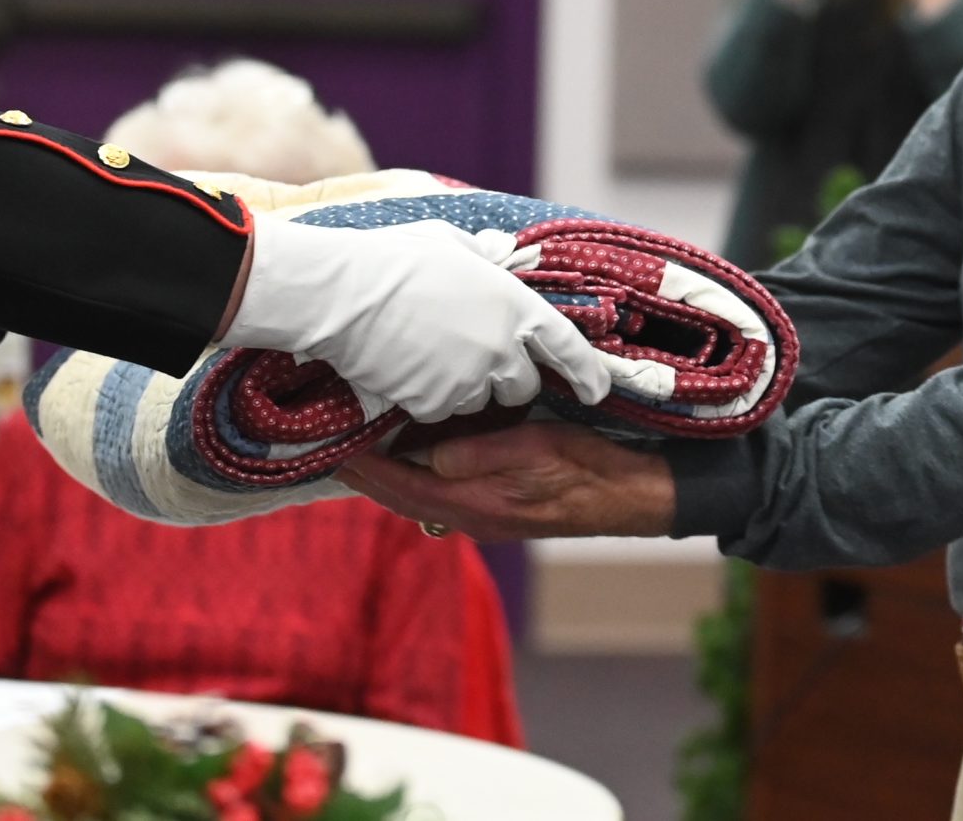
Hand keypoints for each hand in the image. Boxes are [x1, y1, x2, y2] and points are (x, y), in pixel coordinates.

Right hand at [222, 215, 615, 423]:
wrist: (343, 292)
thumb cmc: (393, 258)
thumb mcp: (448, 242)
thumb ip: (483, 256)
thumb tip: (498, 252)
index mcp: (514, 305)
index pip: (567, 348)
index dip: (586, 373)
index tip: (594, 390)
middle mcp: (500, 348)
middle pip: (521, 388)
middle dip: (505, 381)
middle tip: (472, 360)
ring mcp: (468, 380)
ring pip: (478, 402)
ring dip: (461, 388)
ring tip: (424, 354)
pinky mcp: (433, 404)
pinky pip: (438, 412)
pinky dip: (425, 399)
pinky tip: (402, 369)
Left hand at [342, 423, 676, 540]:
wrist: (631, 496)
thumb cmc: (588, 466)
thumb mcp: (536, 448)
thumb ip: (481, 455)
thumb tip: (431, 458)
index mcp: (477, 505)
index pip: (404, 488)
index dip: (366, 467)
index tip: (333, 445)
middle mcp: (473, 516)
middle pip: (403, 498)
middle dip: (366, 474)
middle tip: (331, 445)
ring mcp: (485, 516)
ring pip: (420, 498)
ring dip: (388, 476)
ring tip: (360, 448)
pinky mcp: (498, 507)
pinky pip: (441, 495)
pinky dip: (416, 477)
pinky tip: (411, 457)